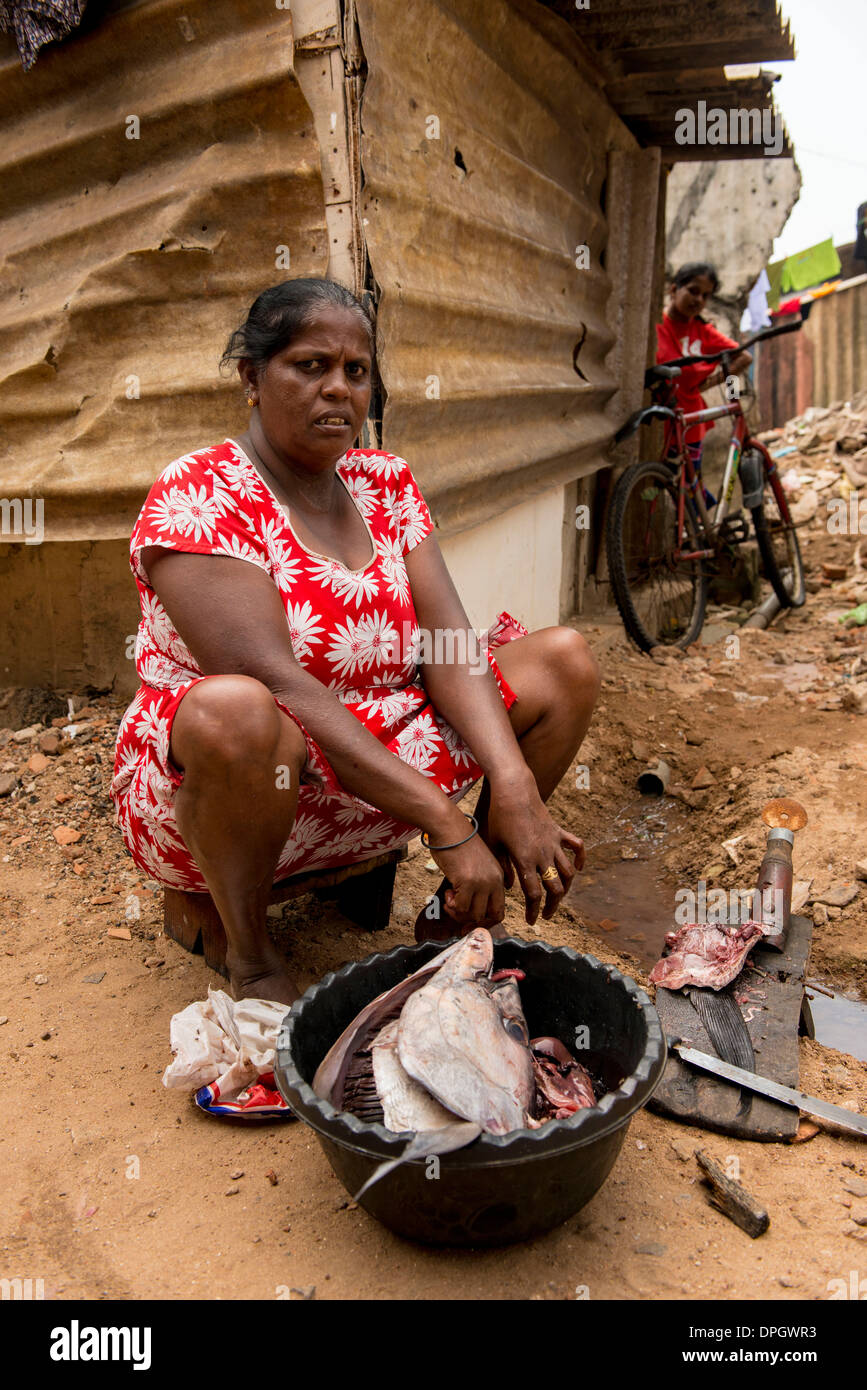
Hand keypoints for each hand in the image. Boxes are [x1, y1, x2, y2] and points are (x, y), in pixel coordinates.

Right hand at [427, 830, 505, 927]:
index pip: (499, 910)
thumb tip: (467, 909)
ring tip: (450, 900)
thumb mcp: (475, 865)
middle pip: (490, 917)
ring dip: (458, 912)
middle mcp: (494, 881)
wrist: (448, 828)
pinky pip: (461, 907)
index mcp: (498, 876)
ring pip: (474, 915)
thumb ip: (477, 885)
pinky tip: (447, 893)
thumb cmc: (456, 844)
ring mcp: (483, 882)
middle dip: (471, 921)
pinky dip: (451, 905)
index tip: (470, 924)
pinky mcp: (469, 882)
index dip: (485, 922)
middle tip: (455, 913)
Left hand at [486, 789, 583, 925]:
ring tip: (558, 896)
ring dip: (566, 888)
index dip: (533, 911)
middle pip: (555, 888)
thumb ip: (503, 868)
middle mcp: (542, 854)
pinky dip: (580, 858)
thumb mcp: (495, 844)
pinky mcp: (559, 832)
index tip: (531, 920)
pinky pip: (577, 846)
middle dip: (552, 905)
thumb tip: (509, 886)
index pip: (533, 894)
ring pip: (568, 872)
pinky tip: (577, 868)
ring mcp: (554, 843)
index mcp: (524, 860)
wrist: (514, 791)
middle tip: (546, 914)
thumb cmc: (499, 817)